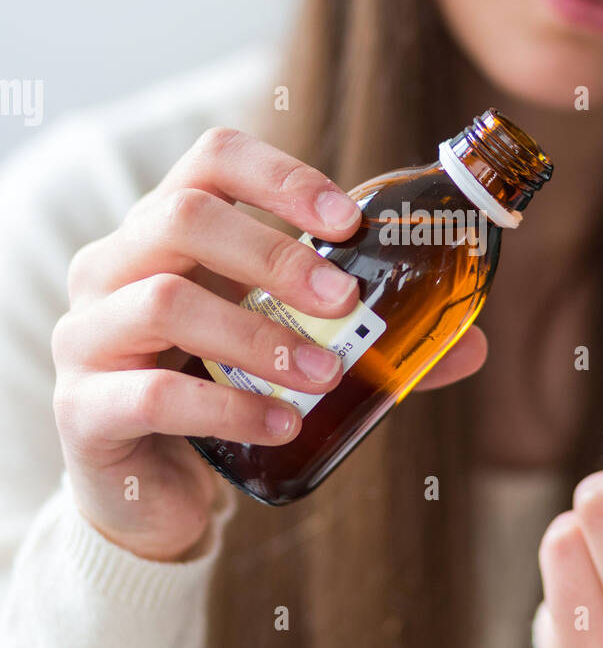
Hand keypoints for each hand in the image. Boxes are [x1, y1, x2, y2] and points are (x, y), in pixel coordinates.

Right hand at [51, 127, 485, 561]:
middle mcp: (113, 266)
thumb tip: (472, 341)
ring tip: (326, 373)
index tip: (347, 220)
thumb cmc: (220, 390)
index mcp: (165, 230)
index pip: (211, 160)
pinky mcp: (84, 409)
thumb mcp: (286, 346)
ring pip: (165, 302)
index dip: (281, 177)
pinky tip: (284, 424)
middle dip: (276, 253)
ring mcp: (89, 335)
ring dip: (259, 336)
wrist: (149, 486)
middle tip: (347, 300)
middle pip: (184, 216)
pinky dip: (230, 408)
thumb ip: (368, 339)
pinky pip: (154, 395)